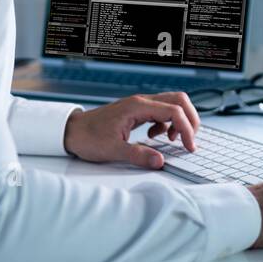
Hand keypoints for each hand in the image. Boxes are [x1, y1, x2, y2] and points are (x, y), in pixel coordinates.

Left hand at [62, 92, 200, 168]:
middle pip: (179, 100)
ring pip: (172, 103)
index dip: (186, 129)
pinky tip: (155, 137)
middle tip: (189, 141)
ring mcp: (140, 104)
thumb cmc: (88, 138)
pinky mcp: (138, 110)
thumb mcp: (112, 151)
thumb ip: (138, 156)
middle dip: (190, 120)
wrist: (72, 131)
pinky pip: (162, 110)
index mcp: (138, 107)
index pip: (174, 111)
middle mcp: (142, 101)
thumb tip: (160, 162)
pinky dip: (168, 123)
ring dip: (180, 121)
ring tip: (172, 140)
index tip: (188, 147)